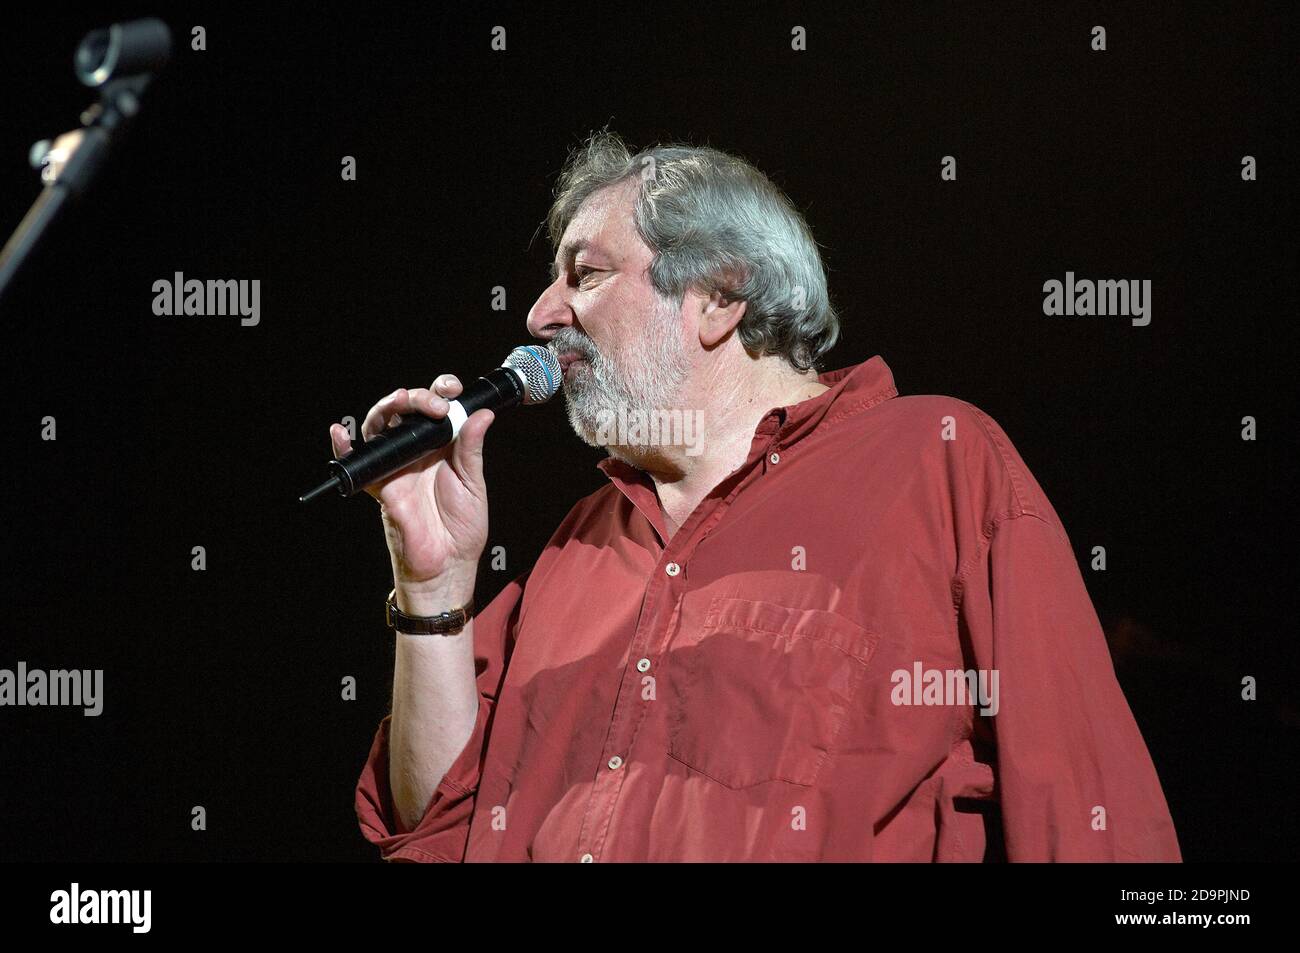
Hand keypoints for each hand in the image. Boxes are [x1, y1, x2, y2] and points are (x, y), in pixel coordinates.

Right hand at [330, 375, 493, 594]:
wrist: (448, 564)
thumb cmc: (463, 526)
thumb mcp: (473, 483)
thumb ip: (472, 449)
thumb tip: (483, 414)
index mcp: (442, 446)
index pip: (436, 407)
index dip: (440, 390)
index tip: (451, 388)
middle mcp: (416, 451)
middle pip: (406, 411)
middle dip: (416, 397)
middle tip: (434, 404)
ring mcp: (396, 466)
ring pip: (380, 427)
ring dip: (386, 408)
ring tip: (398, 401)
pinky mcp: (380, 485)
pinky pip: (358, 464)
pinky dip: (343, 447)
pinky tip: (340, 433)